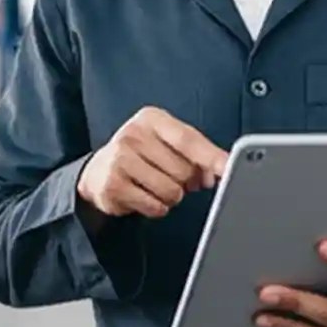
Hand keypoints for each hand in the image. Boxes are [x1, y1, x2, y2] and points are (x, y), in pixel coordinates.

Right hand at [77, 107, 228, 219]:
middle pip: (183, 170)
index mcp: (151, 119)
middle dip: (186, 181)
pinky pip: (154, 206)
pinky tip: (144, 196)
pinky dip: (156, 207)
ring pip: (171, 191)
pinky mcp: (113, 186)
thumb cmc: (141, 155)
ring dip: (171, 197)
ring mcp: (120, 160)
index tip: (228, 168)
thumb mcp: (166, 142)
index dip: (210, 156)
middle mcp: (133, 135)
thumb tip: (218, 171)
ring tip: (156, 186)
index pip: (188, 139)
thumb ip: (195, 152)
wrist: (98, 171)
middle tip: (174, 178)